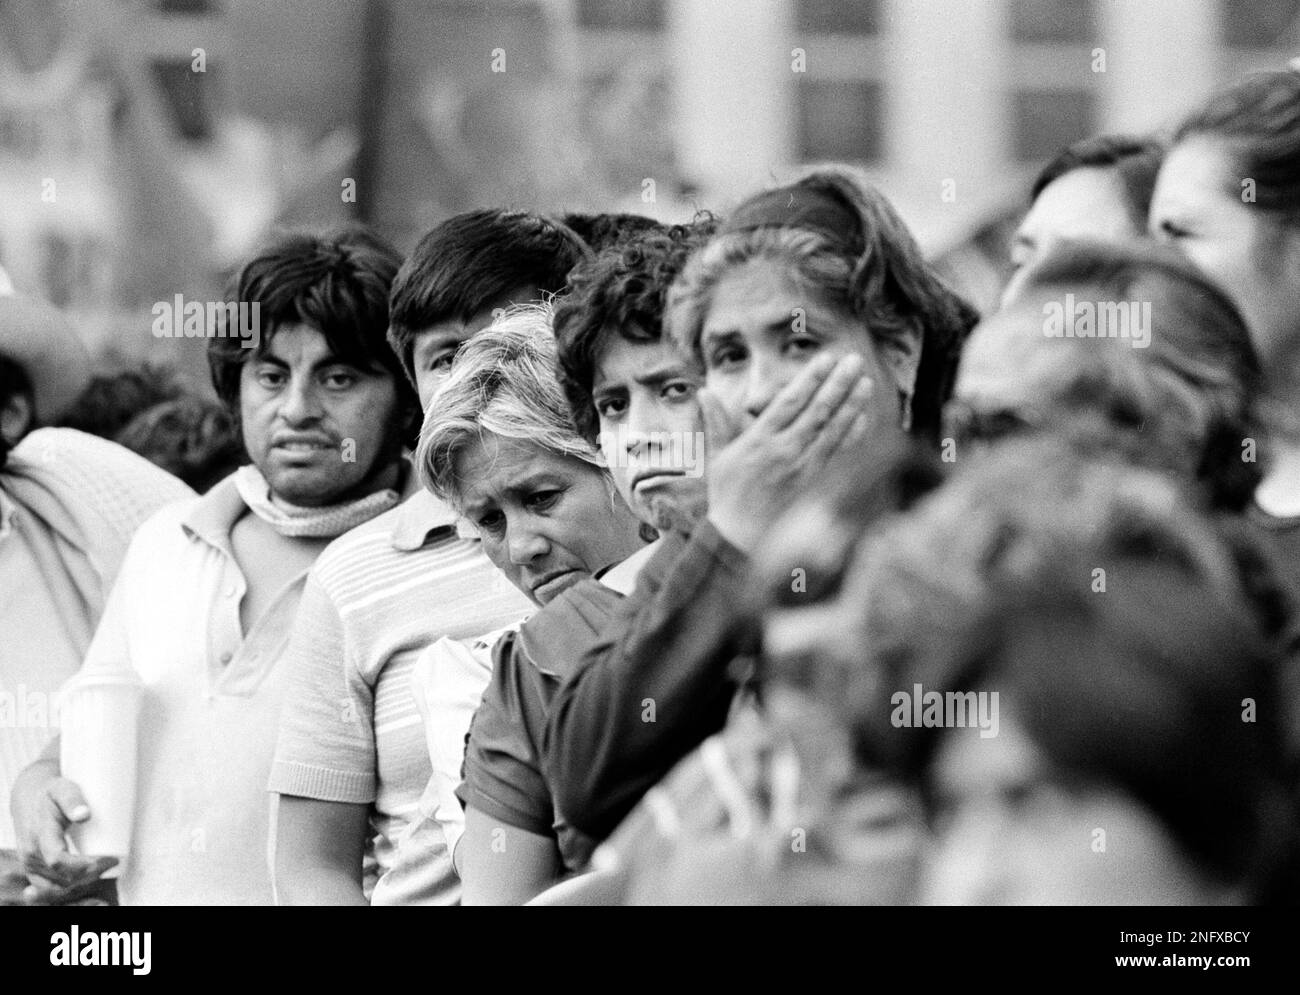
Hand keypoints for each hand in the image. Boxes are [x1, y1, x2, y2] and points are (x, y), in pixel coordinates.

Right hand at [10, 761, 115, 902]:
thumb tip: (84, 814)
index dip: (81, 865)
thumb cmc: (51, 794)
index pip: (57, 860)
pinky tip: (93, 890)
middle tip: (113, 862)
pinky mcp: (36, 872)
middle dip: (89, 875)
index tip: (105, 859)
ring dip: (83, 885)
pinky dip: (72, 894)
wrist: (30, 800)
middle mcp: (32, 856)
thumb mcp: (62, 789)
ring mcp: (32, 867)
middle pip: (61, 878)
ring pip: (58, 889)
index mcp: (39, 836)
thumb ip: (73, 800)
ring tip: (107, 870)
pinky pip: (52, 891)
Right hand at [703, 353, 873, 552]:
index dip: (810, 378)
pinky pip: (838, 454)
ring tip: (864, 382)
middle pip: (818, 411)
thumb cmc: (727, 496)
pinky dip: (852, 434)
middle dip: (838, 383)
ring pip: (833, 430)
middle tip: (853, 360)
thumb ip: (715, 421)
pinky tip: (862, 417)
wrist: (740, 537)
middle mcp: (784, 451)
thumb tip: (703, 390)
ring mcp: (803, 468)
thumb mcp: (716, 456)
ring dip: (851, 404)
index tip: (826, 359)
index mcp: (759, 440)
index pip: (791, 401)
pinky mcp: (814, 484)